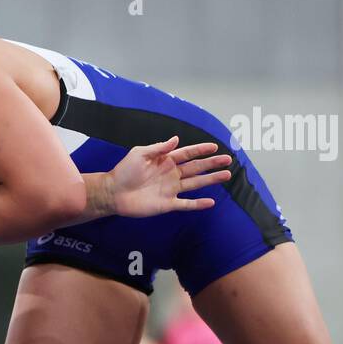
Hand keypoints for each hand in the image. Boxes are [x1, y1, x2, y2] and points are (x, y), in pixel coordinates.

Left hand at [109, 136, 232, 217]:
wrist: (114, 192)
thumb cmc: (124, 171)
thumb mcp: (140, 153)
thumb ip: (159, 147)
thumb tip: (176, 139)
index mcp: (165, 160)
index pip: (188, 153)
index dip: (201, 149)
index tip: (215, 146)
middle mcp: (171, 174)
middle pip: (196, 168)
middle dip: (212, 163)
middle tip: (228, 159)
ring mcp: (171, 189)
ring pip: (196, 184)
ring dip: (211, 180)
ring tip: (226, 175)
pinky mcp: (167, 204)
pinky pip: (186, 204)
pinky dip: (198, 204)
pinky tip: (211, 202)